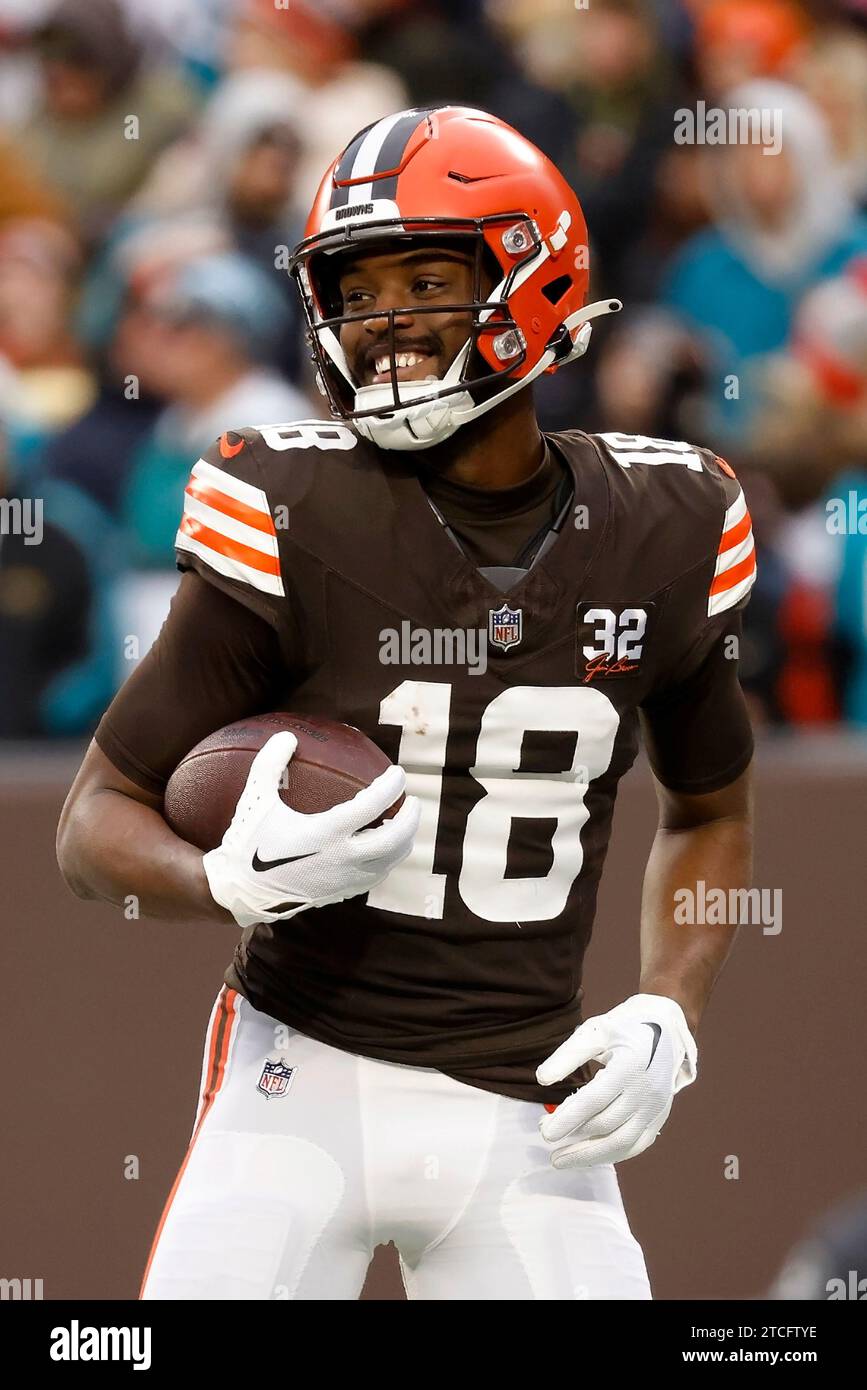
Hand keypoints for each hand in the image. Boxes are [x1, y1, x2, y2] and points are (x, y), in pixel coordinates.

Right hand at [202, 731, 419, 927]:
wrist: (241, 892)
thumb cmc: (248, 843)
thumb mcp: (255, 800)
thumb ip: (270, 764)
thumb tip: (288, 736)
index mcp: (325, 834)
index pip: (371, 806)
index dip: (390, 787)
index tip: (398, 774)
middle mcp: (342, 859)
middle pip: (393, 839)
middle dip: (410, 818)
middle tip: (413, 801)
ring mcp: (344, 880)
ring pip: (389, 861)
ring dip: (403, 840)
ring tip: (402, 822)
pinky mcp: (341, 893)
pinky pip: (375, 877)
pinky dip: (387, 860)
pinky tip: (382, 849)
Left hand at [536, 993, 697, 1167]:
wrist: (667, 1029)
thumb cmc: (624, 1028)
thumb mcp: (594, 1031)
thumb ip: (567, 1055)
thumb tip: (541, 1079)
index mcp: (631, 1065)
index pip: (594, 1100)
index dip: (568, 1118)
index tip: (545, 1132)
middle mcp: (647, 1090)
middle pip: (606, 1125)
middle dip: (572, 1135)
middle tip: (544, 1132)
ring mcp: (656, 1107)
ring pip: (622, 1143)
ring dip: (589, 1155)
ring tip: (560, 1159)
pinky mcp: (659, 1117)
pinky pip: (635, 1145)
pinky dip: (610, 1155)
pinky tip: (587, 1155)